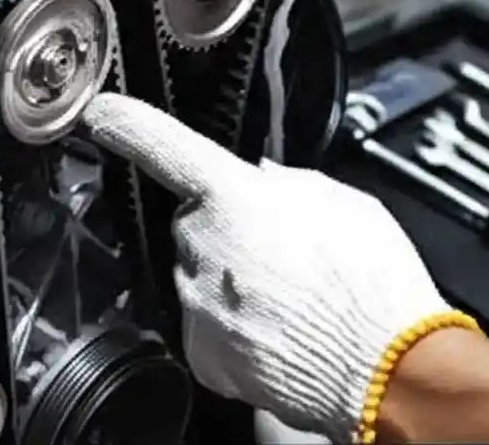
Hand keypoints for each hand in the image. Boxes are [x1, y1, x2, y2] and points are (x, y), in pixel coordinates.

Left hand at [81, 93, 453, 441]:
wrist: (387, 374)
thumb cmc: (373, 289)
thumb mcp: (344, 204)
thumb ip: (288, 184)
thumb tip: (262, 182)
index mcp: (232, 197)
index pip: (162, 146)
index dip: (125, 125)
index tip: (100, 113)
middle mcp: (203, 247)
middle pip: (195, 223)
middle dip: (229, 231)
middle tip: (285, 253)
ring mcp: (197, 303)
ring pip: (200, 276)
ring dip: (235, 281)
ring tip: (292, 298)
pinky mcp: (200, 351)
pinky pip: (206, 325)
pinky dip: (234, 327)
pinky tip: (277, 330)